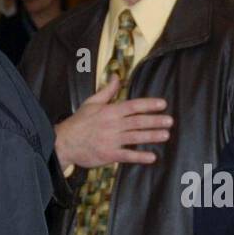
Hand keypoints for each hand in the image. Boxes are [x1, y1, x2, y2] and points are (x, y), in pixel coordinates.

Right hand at [54, 75, 171, 169]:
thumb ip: (107, 91)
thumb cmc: (79, 122)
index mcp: (110, 111)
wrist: (64, 143)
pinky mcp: (108, 154)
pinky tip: (152, 157)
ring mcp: (111, 140)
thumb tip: (116, 76)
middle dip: (155, 120)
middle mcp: (112, 125)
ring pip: (135, 137)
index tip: (162, 104)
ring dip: (151, 136)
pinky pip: (127, 155)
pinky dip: (139, 156)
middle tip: (170, 120)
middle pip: (137, 121)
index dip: (148, 104)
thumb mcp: (91, 103)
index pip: (133, 106)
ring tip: (166, 135)